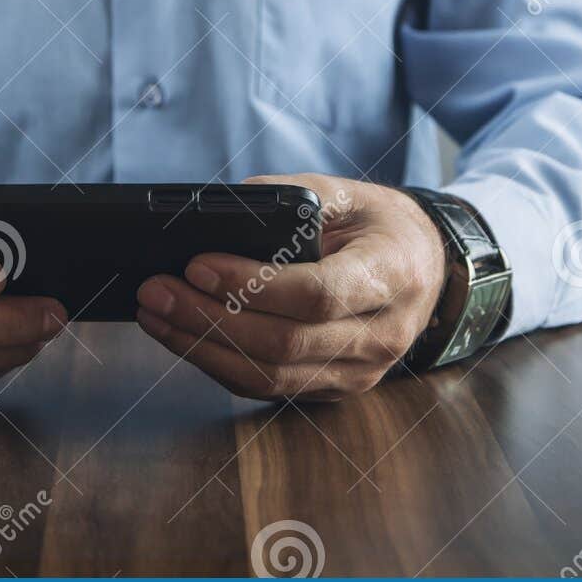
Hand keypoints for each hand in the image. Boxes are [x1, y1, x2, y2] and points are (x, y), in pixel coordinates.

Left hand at [135, 175, 444, 401]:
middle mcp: (381, 334)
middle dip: (207, 319)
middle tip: (155, 290)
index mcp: (391, 275)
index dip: (250, 285)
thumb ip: (289, 198)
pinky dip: (217, 364)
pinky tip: (181, 336)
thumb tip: (216, 211)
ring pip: (270, 377)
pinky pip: (268, 388)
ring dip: (201, 348)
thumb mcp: (348, 194)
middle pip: (283, 344)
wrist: (427, 268)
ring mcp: (360, 371)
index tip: (196, 265)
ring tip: (154, 315)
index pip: (316, 294)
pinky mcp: (335, 388)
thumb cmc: (379, 225)